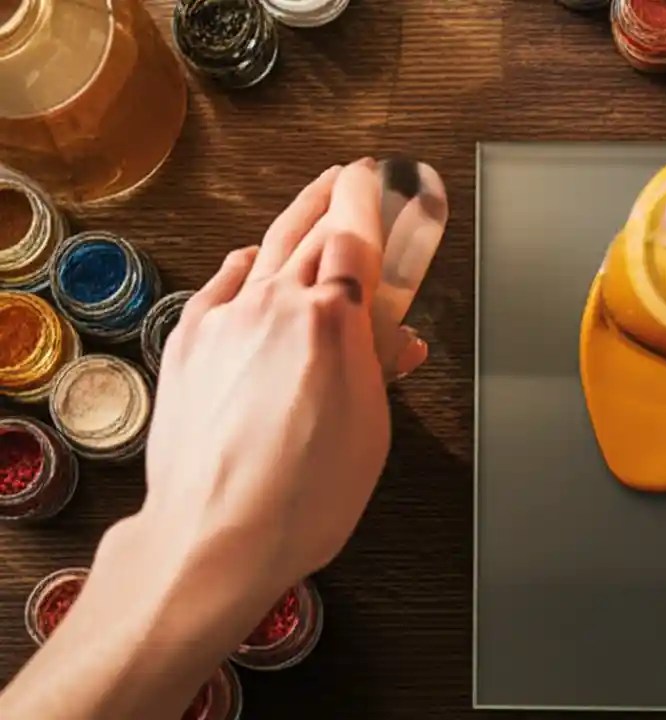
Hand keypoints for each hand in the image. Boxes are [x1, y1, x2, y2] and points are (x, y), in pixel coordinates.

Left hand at [140, 160, 431, 601]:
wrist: (214, 534)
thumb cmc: (299, 496)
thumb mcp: (371, 428)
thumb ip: (380, 368)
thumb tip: (396, 339)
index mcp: (332, 320)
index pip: (356, 232)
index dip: (372, 197)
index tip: (383, 178)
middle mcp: (275, 305)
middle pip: (312, 228)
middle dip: (337, 196)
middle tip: (353, 179)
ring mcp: (226, 320)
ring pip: (267, 246)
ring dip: (295, 216)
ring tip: (315, 197)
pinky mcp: (190, 342)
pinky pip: (223, 282)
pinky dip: (245, 263)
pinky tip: (253, 258)